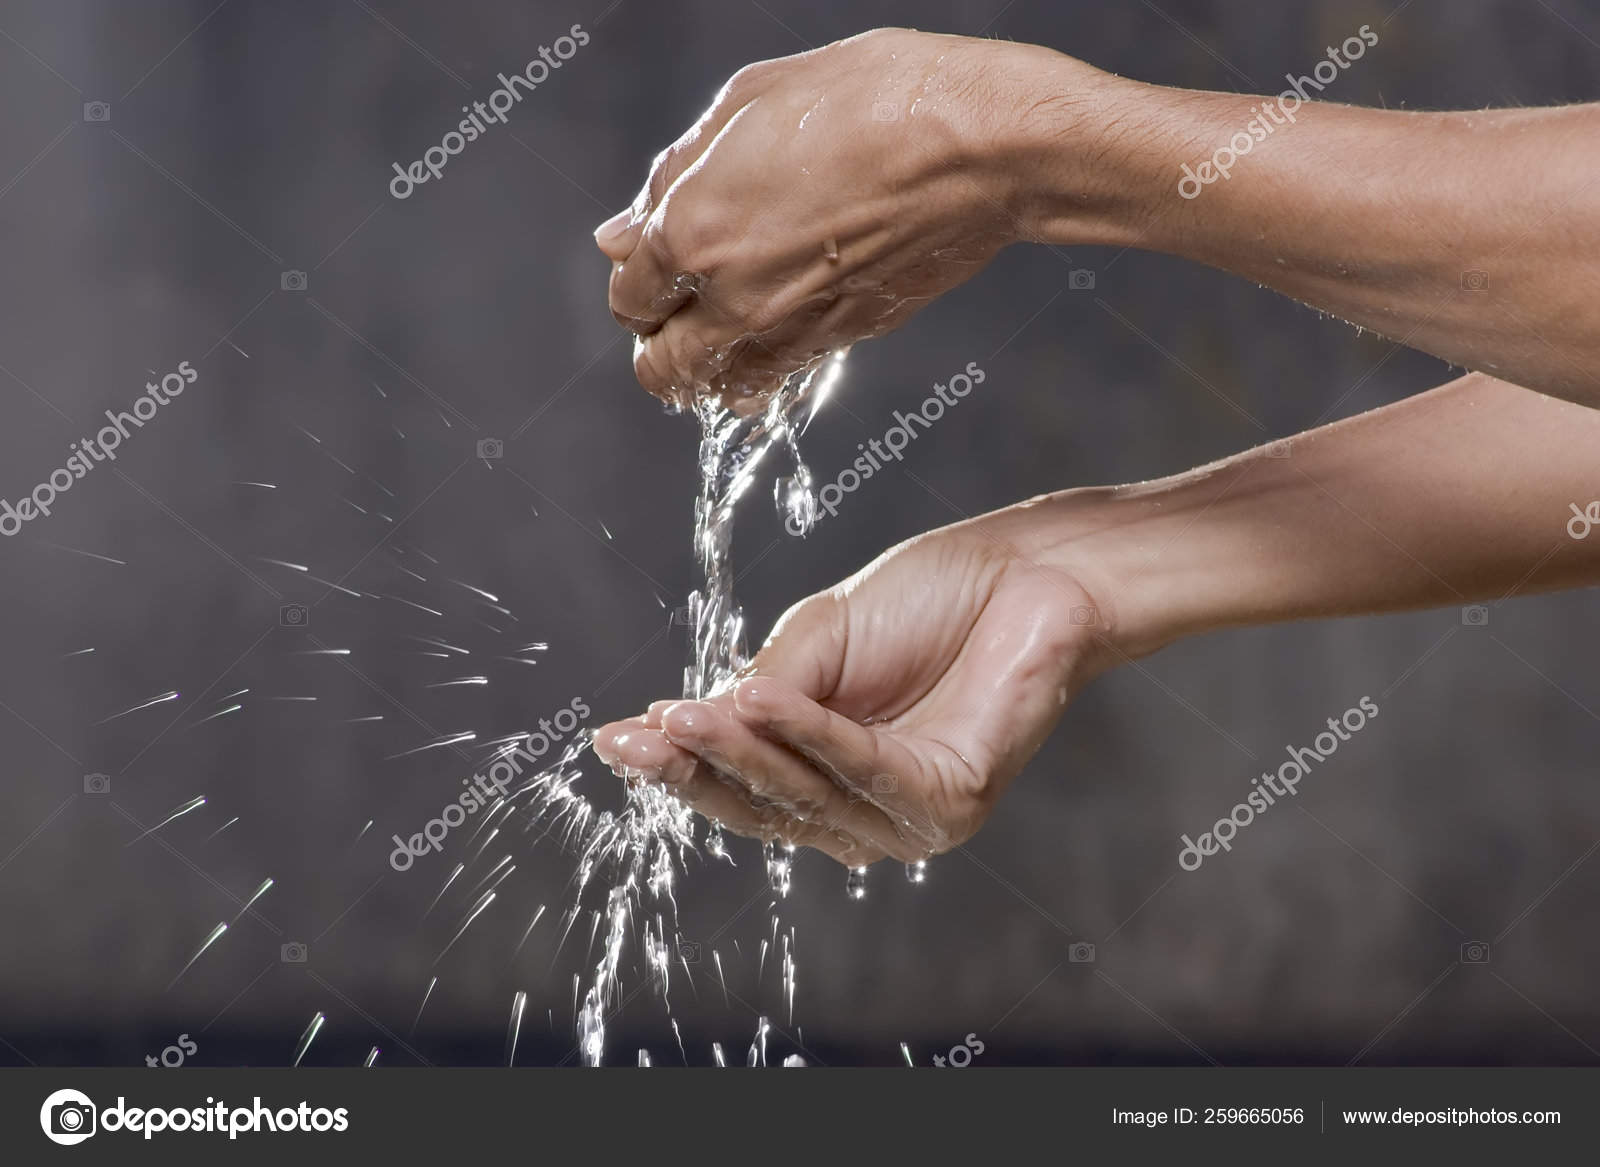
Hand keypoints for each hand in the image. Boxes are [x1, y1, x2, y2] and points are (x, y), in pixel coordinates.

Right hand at [592, 511, 1121, 865]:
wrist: (1029, 573)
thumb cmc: (931, 601)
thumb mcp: (818, 643)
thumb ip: (760, 691)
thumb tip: (675, 727)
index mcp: (824, 773)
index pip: (740, 782)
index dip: (677, 764)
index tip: (612, 739)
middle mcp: (862, 809)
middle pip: (763, 803)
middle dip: (694, 770)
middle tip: (636, 737)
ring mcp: (906, 817)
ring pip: (805, 793)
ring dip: (742, 750)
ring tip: (682, 715)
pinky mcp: (951, 805)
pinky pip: (864, 770)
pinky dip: (810, 735)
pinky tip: (759, 701)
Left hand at [594, 29, 1081, 406]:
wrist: (980, 148)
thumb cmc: (872, 99)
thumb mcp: (749, 102)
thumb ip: (673, 175)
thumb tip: (620, 233)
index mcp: (692, 229)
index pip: (628, 294)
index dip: (633, 277)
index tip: (652, 258)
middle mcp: (731, 296)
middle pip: (658, 366)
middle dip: (655, 338)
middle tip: (676, 303)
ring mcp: (789, 329)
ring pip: (713, 388)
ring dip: (703, 366)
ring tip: (721, 323)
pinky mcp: (840, 341)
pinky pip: (773, 380)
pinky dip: (756, 372)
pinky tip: (768, 333)